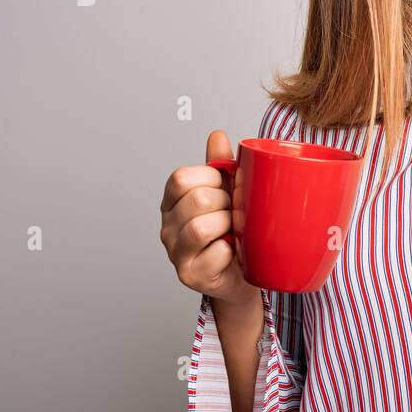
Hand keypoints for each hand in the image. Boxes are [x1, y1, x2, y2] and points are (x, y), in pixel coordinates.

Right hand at [159, 129, 260, 306]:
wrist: (243, 273)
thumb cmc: (234, 230)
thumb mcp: (228, 192)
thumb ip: (221, 165)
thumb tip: (217, 135)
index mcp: (173, 202)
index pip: (181, 178)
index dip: (211, 177)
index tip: (226, 187)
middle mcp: (168, 227)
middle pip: (196, 200)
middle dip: (225, 203)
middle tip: (235, 213)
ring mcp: (176, 253)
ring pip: (201, 228)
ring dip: (228, 226)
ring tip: (235, 231)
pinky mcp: (191, 275)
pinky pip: (217, 254)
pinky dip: (232, 250)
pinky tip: (235, 251)